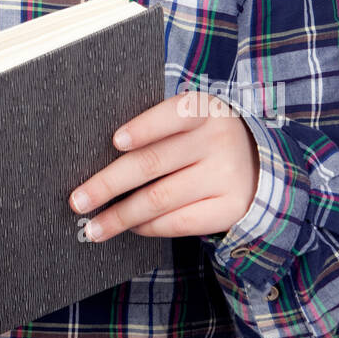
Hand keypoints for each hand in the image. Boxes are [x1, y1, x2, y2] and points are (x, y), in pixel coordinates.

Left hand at [69, 90, 260, 240]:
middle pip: (153, 163)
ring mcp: (226, 176)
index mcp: (204, 110)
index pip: (171, 115)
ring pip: (160, 199)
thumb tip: (99, 158)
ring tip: (94, 226)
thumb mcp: (191, 120)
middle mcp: (218, 140)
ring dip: (121, 216)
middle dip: (108, 184)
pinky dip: (148, 227)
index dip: (144, 128)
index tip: (115, 142)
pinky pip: (179, 222)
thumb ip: (157, 129)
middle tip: (78, 200)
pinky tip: (130, 227)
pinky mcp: (230, 208)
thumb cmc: (204, 138)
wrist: (261, 163)